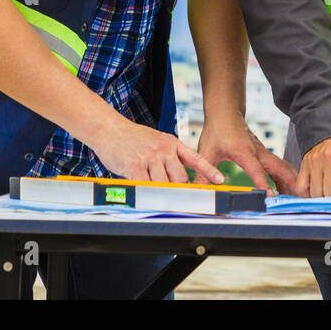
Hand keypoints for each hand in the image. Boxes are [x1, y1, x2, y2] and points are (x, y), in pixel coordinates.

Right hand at [93, 117, 223, 184]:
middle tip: (177, 200)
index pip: (195, 158)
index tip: (220, 180)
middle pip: (180, 178)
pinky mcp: (135, 166)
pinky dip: (147, 194)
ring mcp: (150, 157)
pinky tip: (145, 195)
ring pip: (163, 185)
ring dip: (161, 194)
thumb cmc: (132, 138)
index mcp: (172, 143)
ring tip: (157, 196)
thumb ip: (169, 156)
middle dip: (178, 191)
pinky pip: (146, 186)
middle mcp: (164, 149)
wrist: (110, 129)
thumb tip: (178, 177)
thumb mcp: (157, 140)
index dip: (208, 170)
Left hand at [197, 112, 297, 195]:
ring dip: (292, 180)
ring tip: (298, 197)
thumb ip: (203, 173)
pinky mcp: (264, 153)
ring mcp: (263, 152)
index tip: (272, 198)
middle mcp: (258, 152)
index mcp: (244, 152)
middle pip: (281, 168)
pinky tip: (287, 189)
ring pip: (283, 167)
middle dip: (292, 182)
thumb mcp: (206, 152)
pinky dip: (286, 177)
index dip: (265, 185)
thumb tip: (198, 192)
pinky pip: (279, 166)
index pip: (258, 171)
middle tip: (300, 198)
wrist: (225, 112)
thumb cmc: (216, 130)